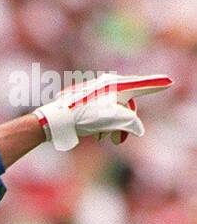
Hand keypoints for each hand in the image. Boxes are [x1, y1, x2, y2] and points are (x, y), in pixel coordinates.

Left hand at [35, 73, 171, 151]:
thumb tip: (138, 128)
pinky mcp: (88, 101)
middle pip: (128, 102)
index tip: (168, 83)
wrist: (56, 120)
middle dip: (126, 122)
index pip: (141, 85)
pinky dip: (104, 125)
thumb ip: (130, 122)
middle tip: (119, 141)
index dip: (155, 86)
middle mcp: (108, 84)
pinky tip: (98, 135)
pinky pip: (104, 112)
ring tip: (105, 139)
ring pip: (115, 110)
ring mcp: (97, 92)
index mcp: (116, 84)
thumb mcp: (111, 119)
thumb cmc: (83, 117)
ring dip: (114, 126)